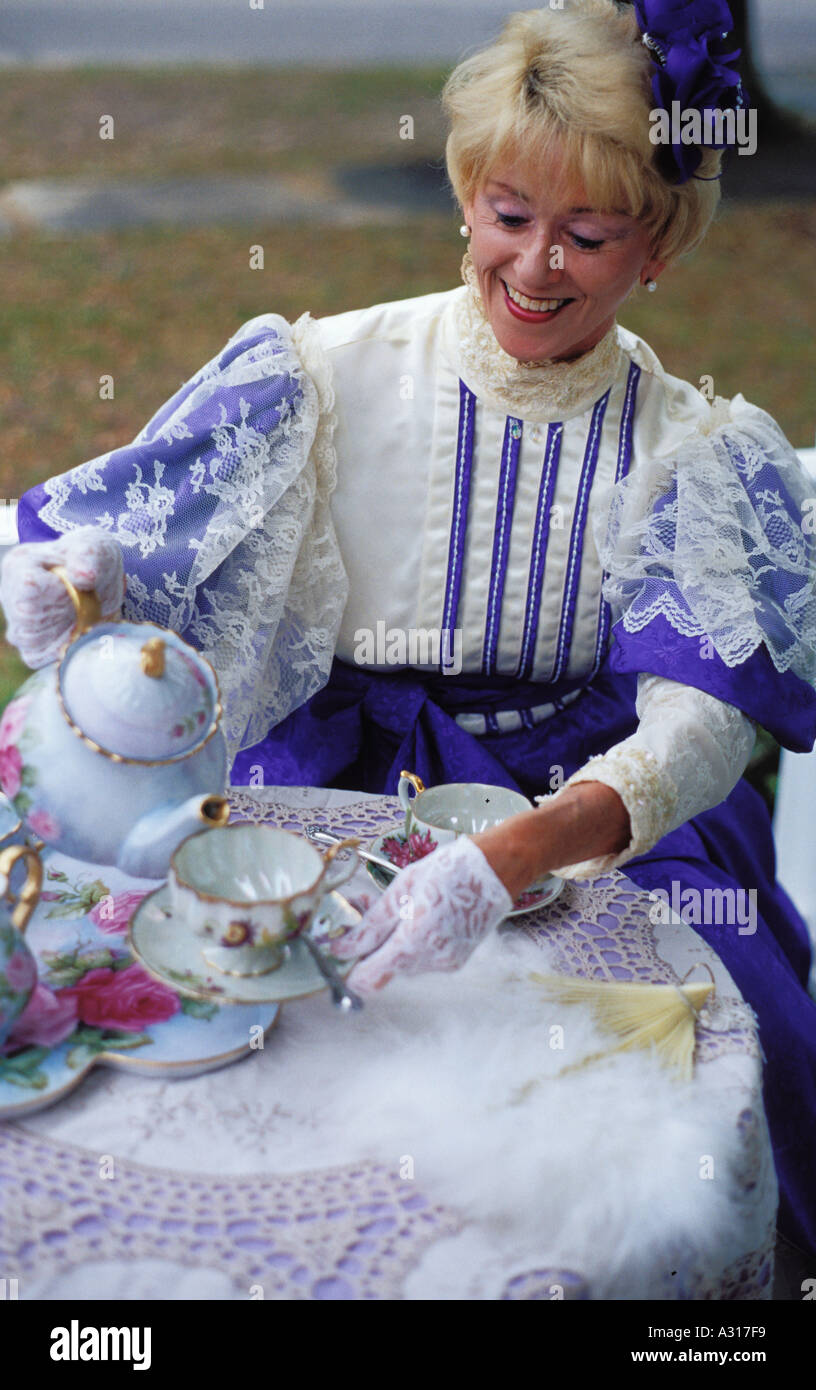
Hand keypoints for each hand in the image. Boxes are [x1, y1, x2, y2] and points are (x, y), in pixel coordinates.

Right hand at [0, 527, 124, 667]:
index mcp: (19, 564)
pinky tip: (73, 634)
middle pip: (27, 619)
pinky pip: (36, 657)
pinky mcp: (29, 647)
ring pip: (29, 641)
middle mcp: (10, 595)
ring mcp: (17, 623)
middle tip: (83, 604)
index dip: (58, 593)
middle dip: (61, 614)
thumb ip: (89, 556)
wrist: (102, 587)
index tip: (80, 587)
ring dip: (61, 633)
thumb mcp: (97, 547)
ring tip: (79, 616)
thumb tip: (82, 576)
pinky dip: (59, 650)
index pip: (27, 589)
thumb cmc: (93, 560)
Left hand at [332, 836, 512, 994]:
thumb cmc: (450, 871)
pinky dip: (412, 940)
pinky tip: (415, 913)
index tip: (339, 945)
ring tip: (394, 903)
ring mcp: (445, 963)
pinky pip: (422, 957)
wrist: (496, 870)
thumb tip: (342, 946)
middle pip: (384, 966)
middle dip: (370, 942)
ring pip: (402, 961)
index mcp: (413, 941)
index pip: (367, 978)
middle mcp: (430, 960)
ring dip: (391, 939)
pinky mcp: (455, 959)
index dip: (347, 966)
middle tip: (362, 906)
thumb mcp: (402, 889)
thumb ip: (371, 924)